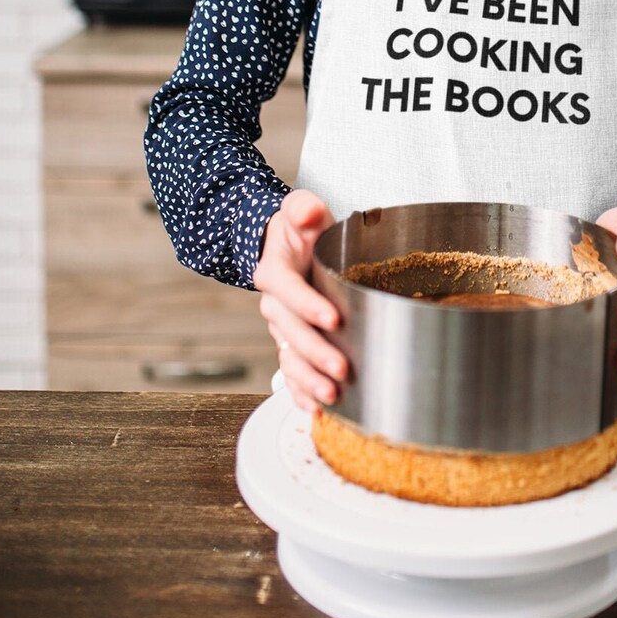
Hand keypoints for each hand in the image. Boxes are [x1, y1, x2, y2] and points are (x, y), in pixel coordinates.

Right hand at [253, 189, 346, 414]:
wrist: (285, 248)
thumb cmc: (300, 232)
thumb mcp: (299, 211)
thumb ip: (302, 208)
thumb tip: (308, 212)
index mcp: (274, 272)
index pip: (288, 290)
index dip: (308, 305)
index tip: (334, 318)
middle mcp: (274, 305)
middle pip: (290, 333)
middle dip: (315, 353)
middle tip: (342, 369)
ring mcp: (281, 329)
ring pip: (288, 359)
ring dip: (309, 380)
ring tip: (333, 396)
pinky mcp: (289, 345)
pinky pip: (289, 374)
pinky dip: (300, 393)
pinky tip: (316, 409)